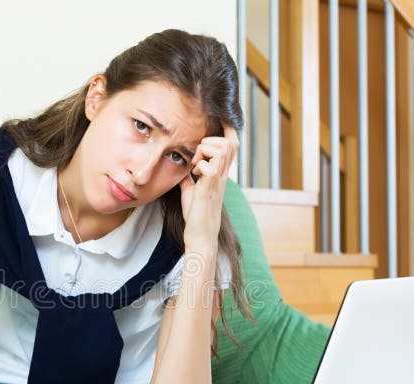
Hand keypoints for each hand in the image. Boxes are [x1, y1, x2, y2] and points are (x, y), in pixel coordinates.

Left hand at [180, 123, 238, 252]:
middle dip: (211, 140)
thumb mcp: (191, 188)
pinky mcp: (208, 188)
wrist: (200, 234)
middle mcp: (223, 174)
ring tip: (196, 164)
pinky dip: (200, 166)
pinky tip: (195, 175)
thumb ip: (190, 175)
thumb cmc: (196, 214)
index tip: (219, 119)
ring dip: (206, 150)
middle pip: (230, 142)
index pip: (232, 144)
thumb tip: (181, 164)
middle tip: (197, 156)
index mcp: (220, 172)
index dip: (228, 128)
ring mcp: (217, 180)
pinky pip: (209, 166)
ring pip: (222, 149)